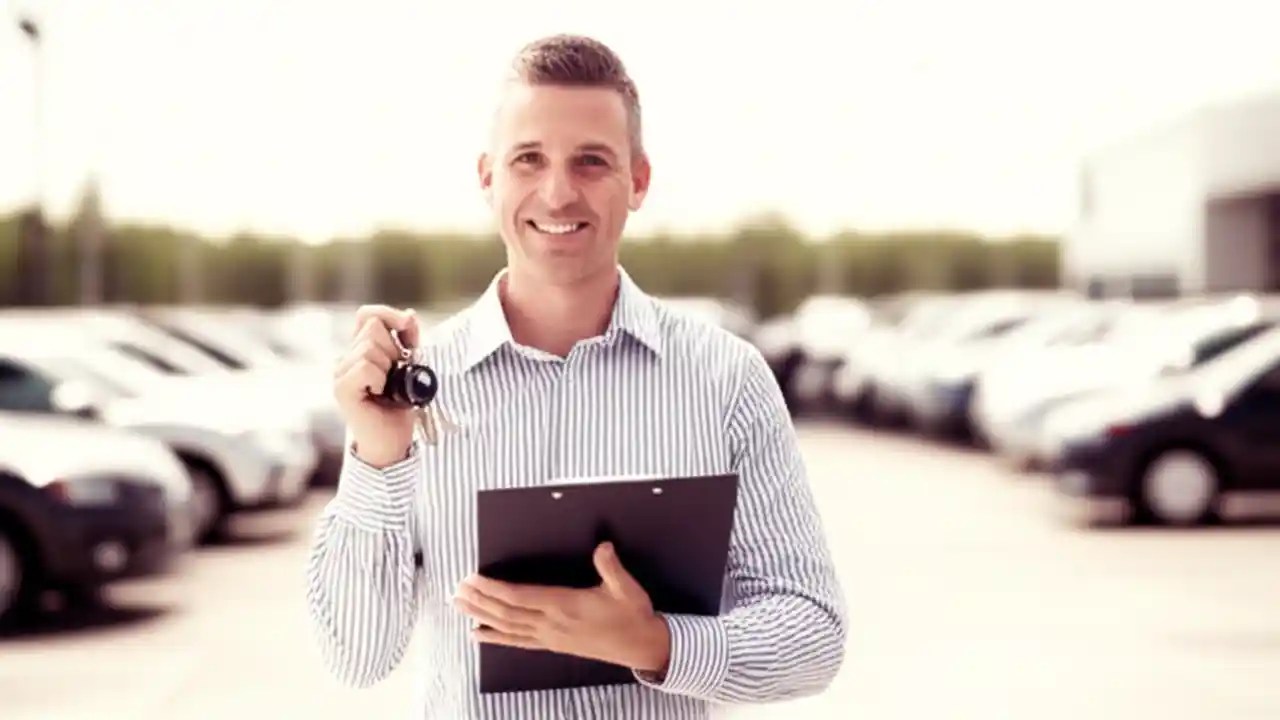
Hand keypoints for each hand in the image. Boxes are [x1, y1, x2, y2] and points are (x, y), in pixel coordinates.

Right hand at [333, 304, 420, 467]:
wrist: (393, 441)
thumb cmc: (401, 406)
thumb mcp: (411, 365)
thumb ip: (409, 339)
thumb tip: (409, 314)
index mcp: (360, 349)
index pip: (367, 314)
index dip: (388, 315)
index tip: (408, 327)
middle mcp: (346, 358)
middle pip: (373, 328)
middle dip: (394, 349)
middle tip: (395, 375)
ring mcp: (340, 372)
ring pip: (370, 347)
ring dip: (388, 368)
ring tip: (387, 388)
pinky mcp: (341, 388)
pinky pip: (366, 367)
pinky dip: (380, 379)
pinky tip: (379, 393)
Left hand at [453, 542, 670, 673]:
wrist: (640, 646)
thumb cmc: (632, 615)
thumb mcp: (626, 588)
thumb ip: (611, 567)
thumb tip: (602, 546)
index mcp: (565, 605)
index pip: (520, 597)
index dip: (495, 589)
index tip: (475, 579)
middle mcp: (552, 623)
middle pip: (506, 612)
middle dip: (479, 601)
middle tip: (457, 590)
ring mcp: (550, 637)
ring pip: (507, 627)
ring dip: (481, 616)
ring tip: (459, 606)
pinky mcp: (552, 644)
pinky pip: (517, 641)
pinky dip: (495, 637)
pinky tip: (478, 633)